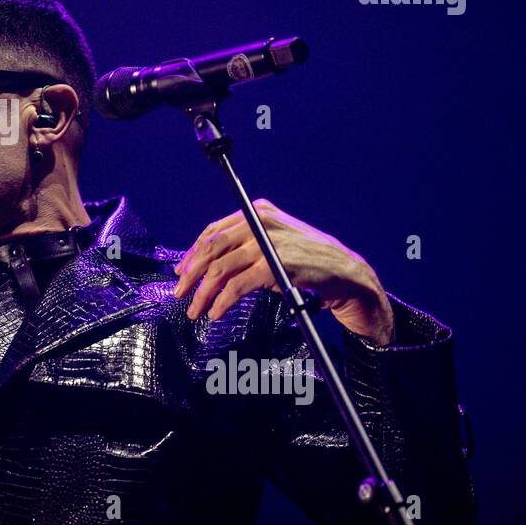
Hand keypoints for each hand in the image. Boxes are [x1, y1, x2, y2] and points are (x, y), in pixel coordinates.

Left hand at [172, 199, 394, 345]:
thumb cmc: (310, 259)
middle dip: (191, 273)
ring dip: (203, 293)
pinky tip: (216, 312)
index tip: (181, 270)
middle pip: (212, 249)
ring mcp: (266, 242)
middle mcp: (259, 221)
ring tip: (195, 310)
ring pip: (220, 269)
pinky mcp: (273, 265)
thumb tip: (210, 266)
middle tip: (180, 292)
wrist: (346, 272)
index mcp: (257, 211)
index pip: (214, 230)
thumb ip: (247, 245)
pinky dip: (222, 302)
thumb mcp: (275, 241)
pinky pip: (237, 286)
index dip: (193, 252)